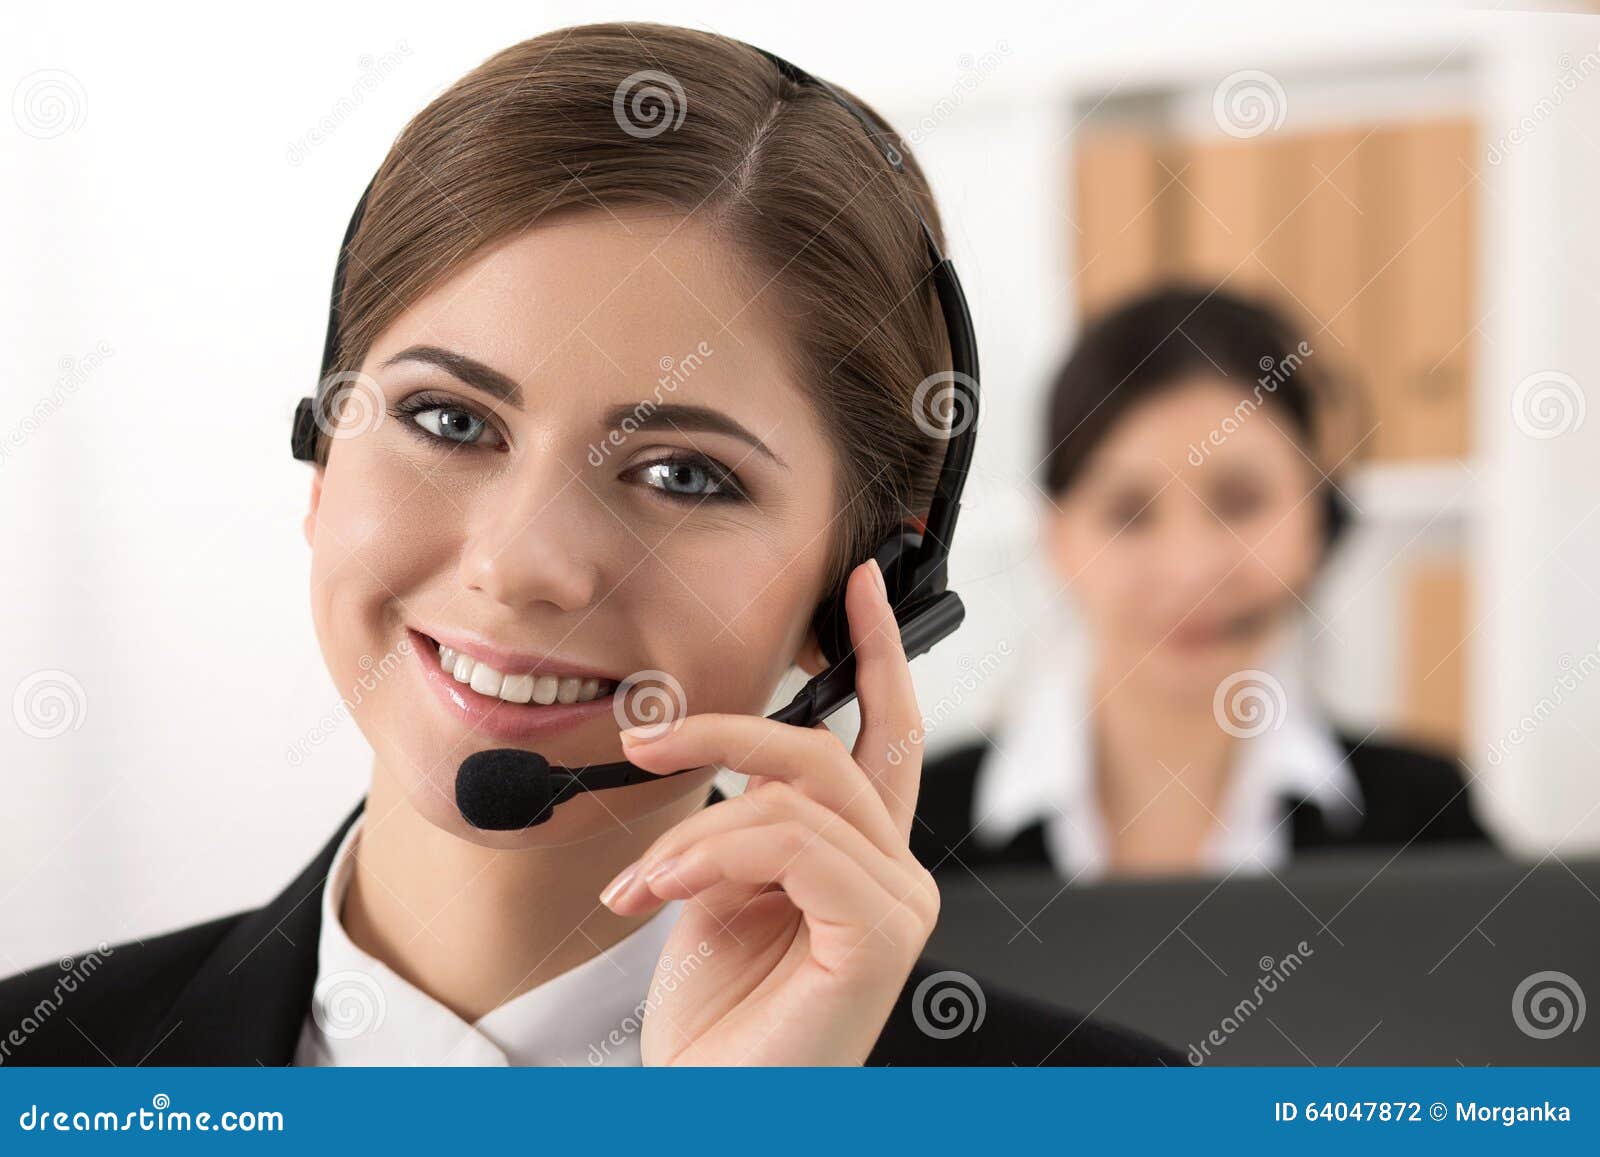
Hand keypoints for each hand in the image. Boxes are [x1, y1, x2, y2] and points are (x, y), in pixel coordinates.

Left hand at [598, 558, 938, 1064]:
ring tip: (639, 887)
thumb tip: (709, 759)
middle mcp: (895, 877)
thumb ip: (742, 823)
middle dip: (729, 729)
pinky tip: (661, 893)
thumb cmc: (715, 1026)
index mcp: (862, 861)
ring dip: (695, 830)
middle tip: (644, 742)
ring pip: (798, 794)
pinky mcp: (879, 933)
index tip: (860, 584)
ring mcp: (897, 905)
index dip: (879, 651)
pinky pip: (791, 841)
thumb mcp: (717, 895)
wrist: (708, 1111)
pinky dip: (710, 855)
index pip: (887, 734)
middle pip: (832, 748)